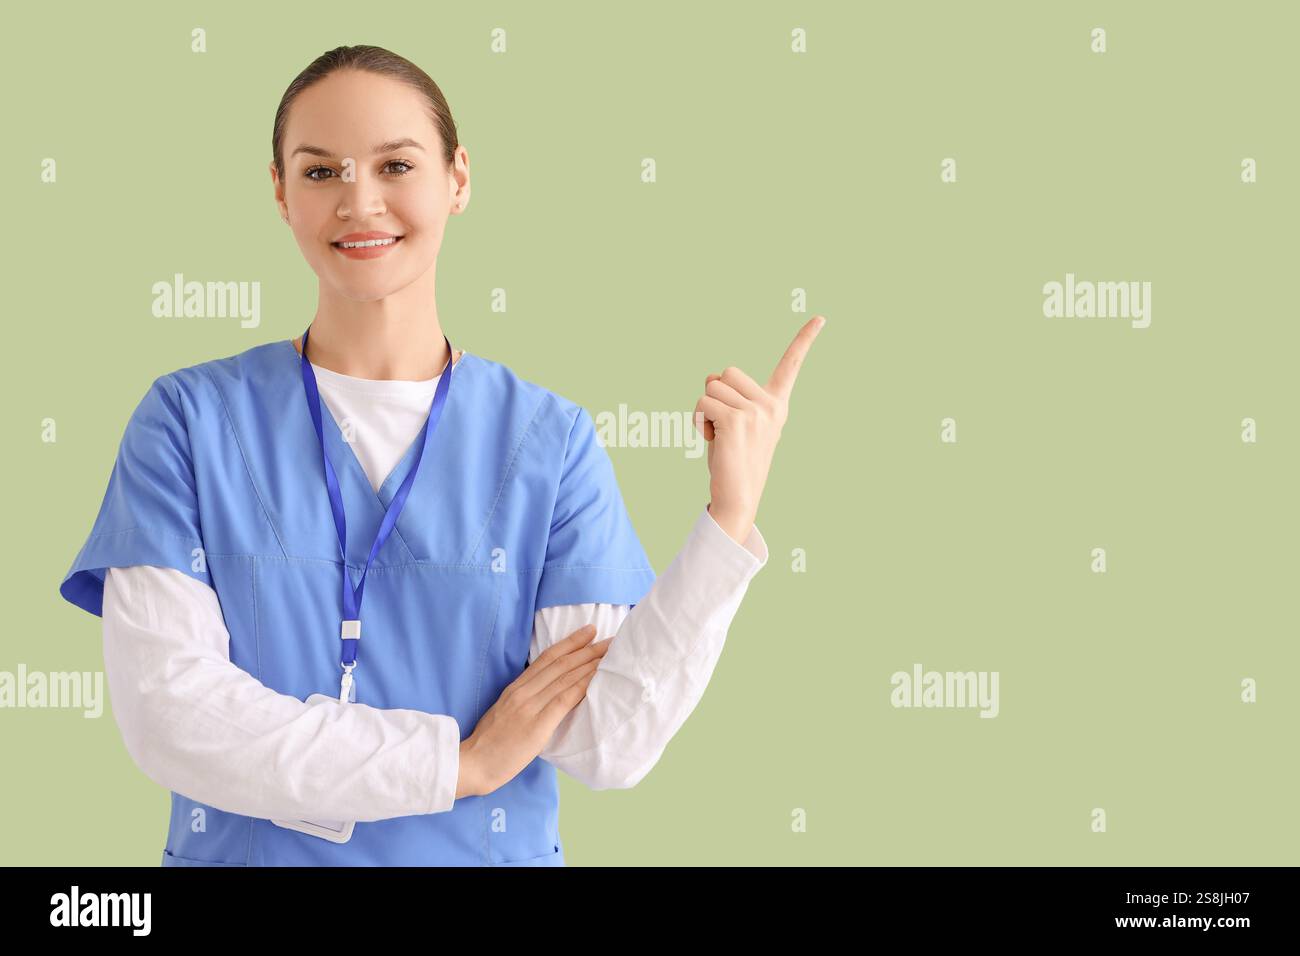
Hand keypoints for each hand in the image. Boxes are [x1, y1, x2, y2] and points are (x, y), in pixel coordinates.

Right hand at [456, 623, 610, 797]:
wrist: (473, 763)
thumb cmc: (489, 744)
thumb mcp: (505, 712)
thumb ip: (524, 701)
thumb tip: (546, 695)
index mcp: (516, 688)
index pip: (547, 658)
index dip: (570, 642)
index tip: (590, 631)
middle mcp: (523, 691)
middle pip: (561, 663)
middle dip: (588, 649)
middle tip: (611, 639)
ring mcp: (530, 706)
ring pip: (565, 677)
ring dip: (591, 664)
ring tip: (611, 655)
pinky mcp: (537, 724)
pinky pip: (564, 699)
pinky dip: (582, 685)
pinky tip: (597, 679)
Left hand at [693, 315, 825, 541]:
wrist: (737, 497)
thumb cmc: (732, 461)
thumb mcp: (735, 422)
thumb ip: (729, 396)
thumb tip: (711, 376)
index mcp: (777, 404)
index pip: (791, 365)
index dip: (804, 340)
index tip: (820, 317)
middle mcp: (772, 405)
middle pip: (727, 372)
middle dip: (715, 394)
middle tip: (723, 426)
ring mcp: (757, 412)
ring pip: (711, 386)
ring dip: (705, 409)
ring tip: (718, 436)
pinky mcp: (737, 420)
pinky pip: (702, 402)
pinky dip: (699, 421)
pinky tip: (712, 441)